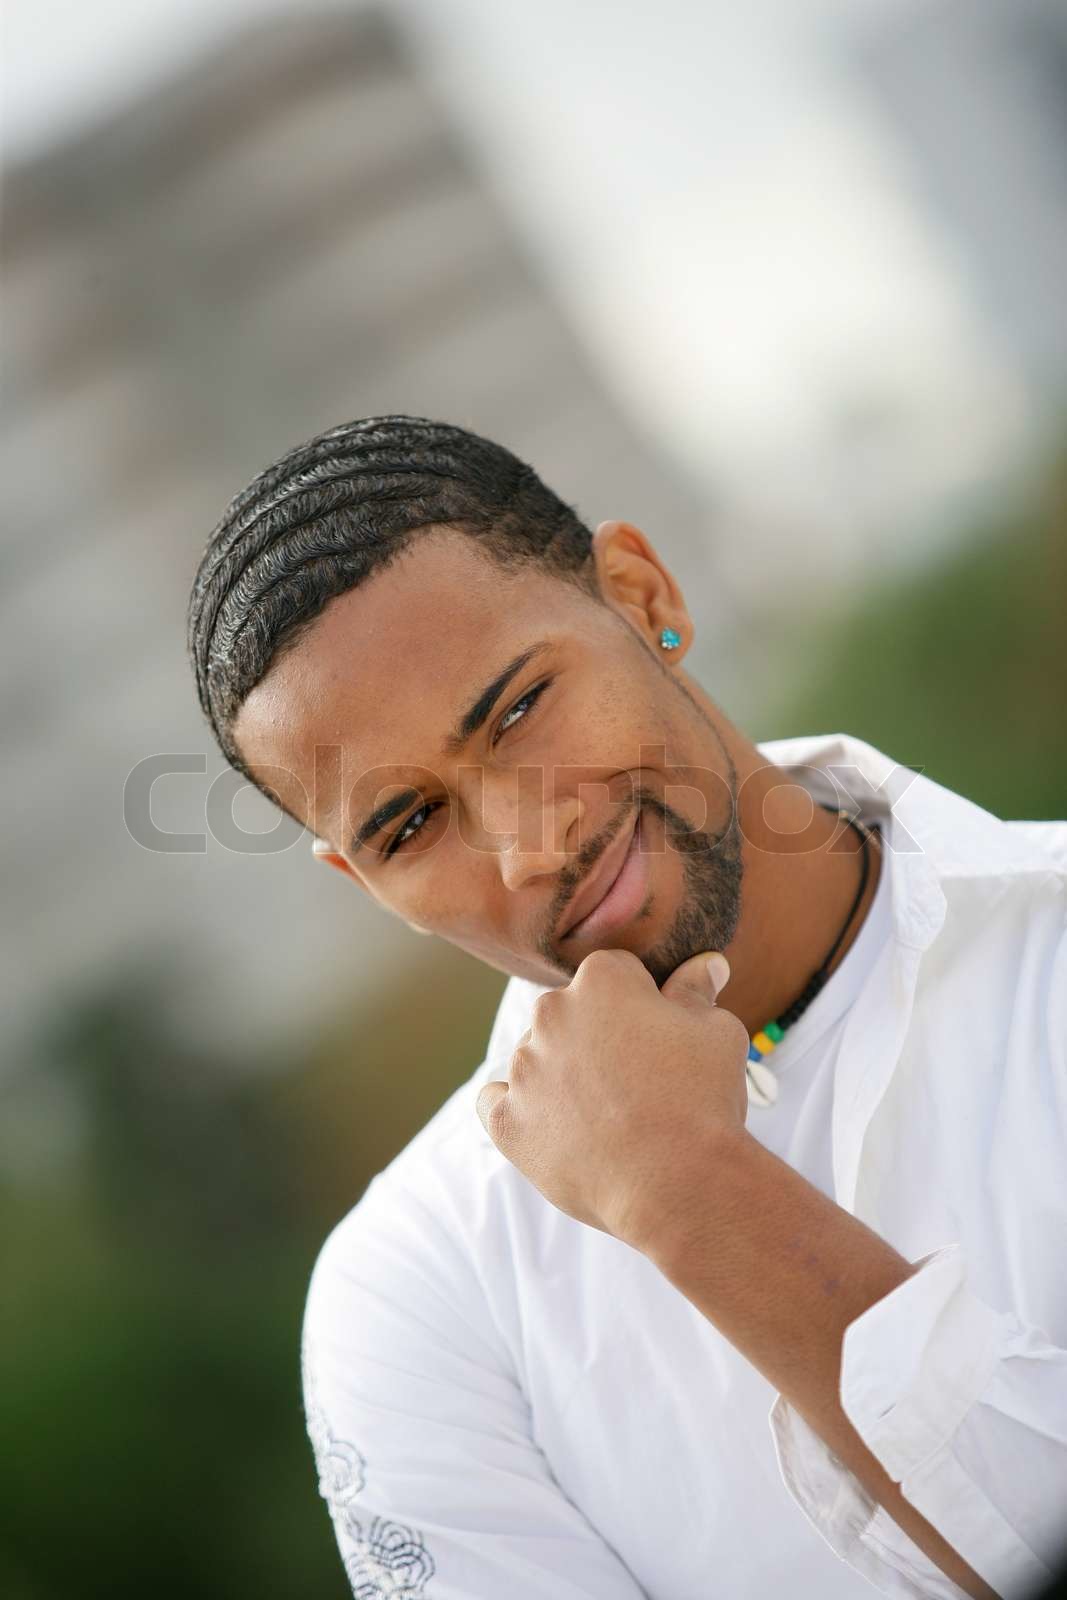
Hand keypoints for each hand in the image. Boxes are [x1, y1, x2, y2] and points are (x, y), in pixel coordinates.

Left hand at [475, 947, 749, 1253]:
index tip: (659, 1040)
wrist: (678, 1182)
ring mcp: (524, 1066)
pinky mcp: (506, 1119)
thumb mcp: (716, 1032)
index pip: (615, 975)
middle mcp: (551, 1011)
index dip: (642, 1006)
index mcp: (601, 979)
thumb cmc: (702, 1099)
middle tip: (636, 1082)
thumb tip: (704, 965)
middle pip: (571, 1013)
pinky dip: (519, 1109)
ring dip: (561, 1076)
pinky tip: (552, 1126)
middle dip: (596, 1037)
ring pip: (536, 1057)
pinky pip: (496, 1101)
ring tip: (606, 1117)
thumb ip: (696, 992)